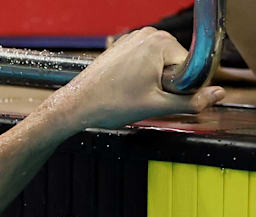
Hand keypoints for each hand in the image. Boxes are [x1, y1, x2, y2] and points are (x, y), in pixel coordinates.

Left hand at [44, 27, 224, 130]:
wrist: (75, 105)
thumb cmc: (109, 103)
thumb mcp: (157, 106)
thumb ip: (192, 100)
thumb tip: (218, 94)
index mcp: (160, 42)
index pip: (191, 67)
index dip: (180, 87)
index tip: (159, 96)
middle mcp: (148, 34)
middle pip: (177, 65)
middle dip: (167, 84)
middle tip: (142, 96)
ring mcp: (134, 39)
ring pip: (162, 66)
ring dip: (155, 82)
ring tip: (132, 92)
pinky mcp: (123, 48)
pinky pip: (146, 64)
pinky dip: (142, 77)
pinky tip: (126, 87)